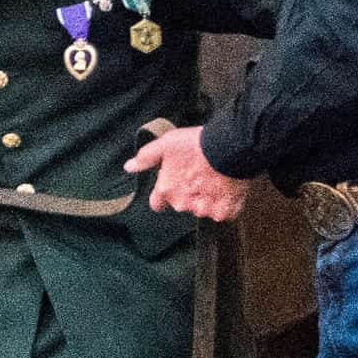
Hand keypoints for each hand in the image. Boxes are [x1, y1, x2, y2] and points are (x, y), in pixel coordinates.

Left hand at [124, 124, 246, 219]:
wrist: (228, 148)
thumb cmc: (196, 144)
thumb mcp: (166, 144)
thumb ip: (146, 158)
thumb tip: (129, 167)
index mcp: (167, 190)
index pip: (157, 204)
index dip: (163, 195)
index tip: (172, 185)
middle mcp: (183, 204)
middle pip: (182, 204)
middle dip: (188, 194)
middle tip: (198, 175)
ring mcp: (204, 210)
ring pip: (203, 208)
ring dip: (206, 198)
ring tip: (215, 179)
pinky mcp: (225, 213)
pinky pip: (223, 212)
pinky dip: (225, 203)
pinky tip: (227, 188)